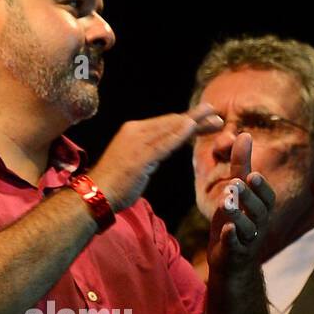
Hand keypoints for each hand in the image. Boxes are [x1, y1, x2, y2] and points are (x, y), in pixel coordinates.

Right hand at [89, 104, 223, 212]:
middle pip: (171, 122)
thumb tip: (158, 153)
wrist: (94, 195)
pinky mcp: (140, 157)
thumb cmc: (112, 184)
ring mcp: (137, 143)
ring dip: (194, 123)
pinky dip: (179, 134)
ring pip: (170, 129)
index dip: (187, 120)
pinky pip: (163, 143)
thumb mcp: (132, 162)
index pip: (165, 123)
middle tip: (219, 117)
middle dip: (196, 119)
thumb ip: (147, 154)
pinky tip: (192, 127)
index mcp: (132, 131)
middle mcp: (135, 131)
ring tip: (215, 120)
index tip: (207, 120)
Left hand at [206, 132, 275, 277]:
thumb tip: (245, 134)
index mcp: (261, 209)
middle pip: (259, 211)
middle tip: (237, 183)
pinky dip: (231, 238)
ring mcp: (247, 240)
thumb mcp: (237, 191)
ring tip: (226, 202)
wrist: (232, 261)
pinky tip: (225, 229)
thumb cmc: (236, 220)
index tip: (252, 174)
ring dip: (238, 215)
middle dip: (249, 197)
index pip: (266, 196)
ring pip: (247, 228)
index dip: (261, 187)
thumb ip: (241, 165)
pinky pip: (235, 246)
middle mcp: (258, 224)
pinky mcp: (234, 253)